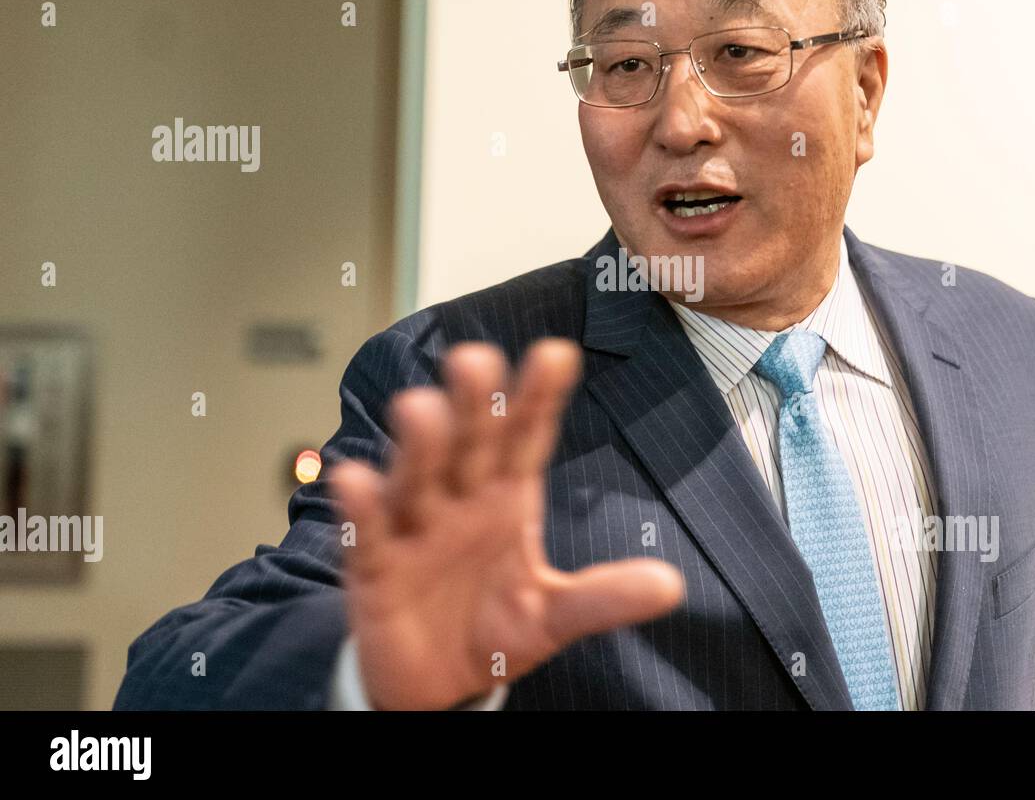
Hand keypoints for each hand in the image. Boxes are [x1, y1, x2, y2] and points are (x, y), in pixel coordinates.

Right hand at [329, 338, 684, 709]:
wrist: (438, 685)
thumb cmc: (494, 628)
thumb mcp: (555, 614)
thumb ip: (604, 597)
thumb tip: (671, 585)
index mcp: (506, 496)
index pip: (526, 437)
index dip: (537, 397)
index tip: (556, 355)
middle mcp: (460, 499)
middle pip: (469, 442)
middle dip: (473, 403)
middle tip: (476, 359)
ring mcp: (416, 528)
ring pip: (416, 475)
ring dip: (419, 444)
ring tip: (421, 409)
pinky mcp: (375, 568)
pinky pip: (368, 533)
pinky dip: (361, 508)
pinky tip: (357, 478)